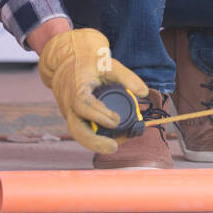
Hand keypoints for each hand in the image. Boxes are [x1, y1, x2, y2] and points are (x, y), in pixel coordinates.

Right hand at [36, 27, 147, 153]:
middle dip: (93, 141)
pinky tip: (114, 140)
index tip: (116, 120)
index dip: (99, 114)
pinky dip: (96, 139)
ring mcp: (70, 114)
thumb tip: (143, 93)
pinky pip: (83, 132)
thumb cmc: (91, 65)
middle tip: (113, 147)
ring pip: (78, 134)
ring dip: (96, 144)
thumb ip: (126, 77)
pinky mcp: (75, 119)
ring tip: (117, 146)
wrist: (68, 65)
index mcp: (76, 89)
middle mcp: (69, 105)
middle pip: (76, 128)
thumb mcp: (109, 64)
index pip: (83, 104)